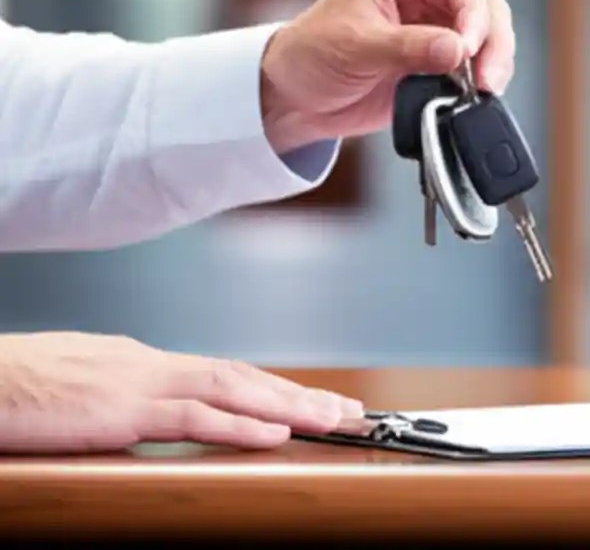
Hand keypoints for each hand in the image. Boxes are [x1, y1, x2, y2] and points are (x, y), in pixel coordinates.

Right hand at [0, 332, 362, 453]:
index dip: (274, 388)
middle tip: (351, 411)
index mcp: (144, 363)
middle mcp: (151, 365)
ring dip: (289, 405)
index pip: (225, 373)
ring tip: (334, 420)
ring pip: (233, 389)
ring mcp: (138, 384)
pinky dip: (239, 422)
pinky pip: (193, 415)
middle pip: (244, 376)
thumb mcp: (83, 393)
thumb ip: (127, 406)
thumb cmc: (17, 388)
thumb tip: (156, 422)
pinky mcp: (120, 409)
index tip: (314, 402)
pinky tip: (275, 432)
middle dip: (301, 394)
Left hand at [259, 0, 515, 153]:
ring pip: (489, 40)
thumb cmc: (311, 55)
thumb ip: (410, 48)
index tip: (466, 53)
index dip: (474, 19)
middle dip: (493, 46)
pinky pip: (476, 70)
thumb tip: (459, 50)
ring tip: (480, 94)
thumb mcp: (356, 47)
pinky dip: (480, 86)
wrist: (294, 97)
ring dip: (492, 66)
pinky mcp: (439, 64)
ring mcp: (436, 30)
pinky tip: (470, 101)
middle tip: (485, 81)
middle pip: (486, 11)